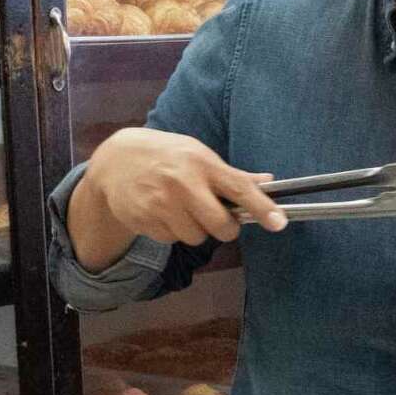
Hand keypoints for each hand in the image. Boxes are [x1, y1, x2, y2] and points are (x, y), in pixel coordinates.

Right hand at [83, 127, 285, 247]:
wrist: (116, 160)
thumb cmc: (168, 156)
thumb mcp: (199, 155)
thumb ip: (232, 174)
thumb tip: (270, 182)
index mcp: (202, 163)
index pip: (239, 188)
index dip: (262, 208)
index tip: (279, 223)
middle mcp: (183, 183)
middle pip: (221, 226)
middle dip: (225, 228)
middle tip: (216, 217)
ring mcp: (161, 202)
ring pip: (196, 238)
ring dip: (194, 230)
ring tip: (181, 209)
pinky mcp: (144, 219)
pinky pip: (171, 239)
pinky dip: (171, 231)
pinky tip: (162, 212)